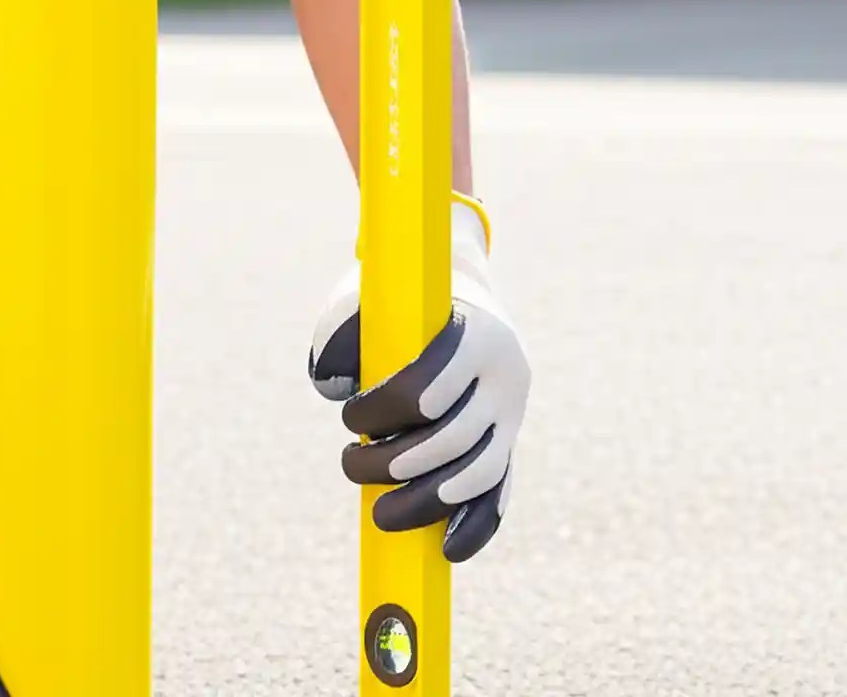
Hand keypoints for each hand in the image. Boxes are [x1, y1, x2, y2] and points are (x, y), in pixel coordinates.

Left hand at [309, 195, 529, 562]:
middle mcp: (506, 376)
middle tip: (350, 465)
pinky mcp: (510, 441)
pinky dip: (476, 525)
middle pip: (451, 439)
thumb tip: (332, 384)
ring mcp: (514, 413)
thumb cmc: (401, 303)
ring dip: (425, 503)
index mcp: (475, 335)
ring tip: (381, 514)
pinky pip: (500, 491)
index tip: (349, 418)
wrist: (462, 296)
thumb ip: (341, 335)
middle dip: (391, 464)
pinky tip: (448, 551)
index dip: (379, 416)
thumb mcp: (367, 300)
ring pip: (478, 473)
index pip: (425, 392)